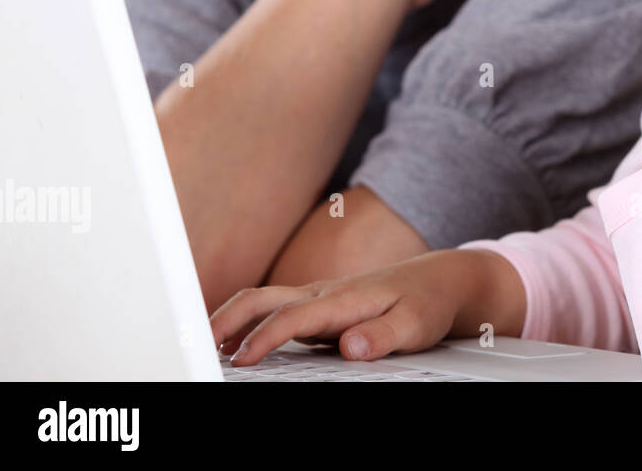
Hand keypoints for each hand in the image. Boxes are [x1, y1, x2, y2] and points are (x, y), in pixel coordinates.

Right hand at [211, 251, 473, 365]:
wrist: (442, 280)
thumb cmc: (428, 302)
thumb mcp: (416, 325)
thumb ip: (383, 336)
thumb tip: (351, 347)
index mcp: (344, 298)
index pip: (293, 316)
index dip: (264, 338)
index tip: (241, 361)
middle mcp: (325, 293)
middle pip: (264, 298)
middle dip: (227, 319)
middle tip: (199, 347)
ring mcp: (320, 297)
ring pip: (264, 301)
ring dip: (232, 319)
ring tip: (205, 347)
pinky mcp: (320, 306)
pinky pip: (275, 310)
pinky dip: (249, 323)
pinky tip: (238, 345)